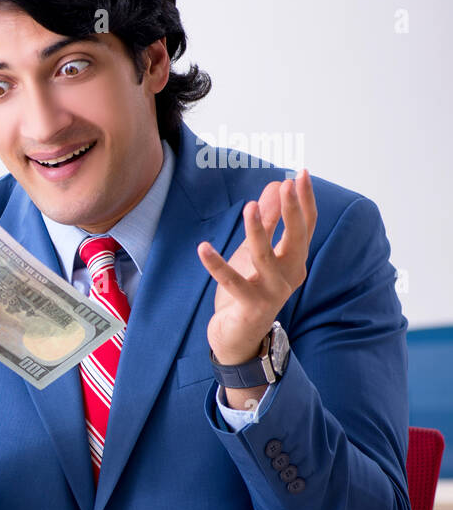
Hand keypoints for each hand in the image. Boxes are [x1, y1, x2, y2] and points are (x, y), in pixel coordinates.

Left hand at [197, 169, 316, 368]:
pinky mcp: (250, 306)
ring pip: (265, 257)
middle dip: (293, 211)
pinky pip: (232, 282)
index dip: (305, 200)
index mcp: (294, 260)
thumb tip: (276, 186)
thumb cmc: (250, 290)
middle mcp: (290, 275)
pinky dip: (217, 265)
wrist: (239, 336)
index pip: (306, 226)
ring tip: (248, 207)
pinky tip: (203, 248)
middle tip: (288, 184)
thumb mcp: (258, 251)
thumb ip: (269, 220)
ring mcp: (272, 292)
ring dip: (257, 232)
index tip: (302, 173)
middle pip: (296, 239)